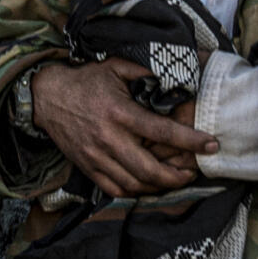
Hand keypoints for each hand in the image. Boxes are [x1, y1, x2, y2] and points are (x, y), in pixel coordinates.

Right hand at [31, 57, 217, 198]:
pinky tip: (147, 185)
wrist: (46, 97)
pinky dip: (134, 191)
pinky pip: (114, 189)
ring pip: (133, 184)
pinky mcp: (86, 167)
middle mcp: (109, 138)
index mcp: (120, 113)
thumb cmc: (85, 81)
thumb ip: (145, 72)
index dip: (191, 141)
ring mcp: (96, 156)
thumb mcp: (115, 67)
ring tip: (173, 180)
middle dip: (176, 176)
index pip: (163, 132)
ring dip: (158, 187)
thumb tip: (174, 76)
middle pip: (149, 170)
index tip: (211, 145)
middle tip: (192, 172)